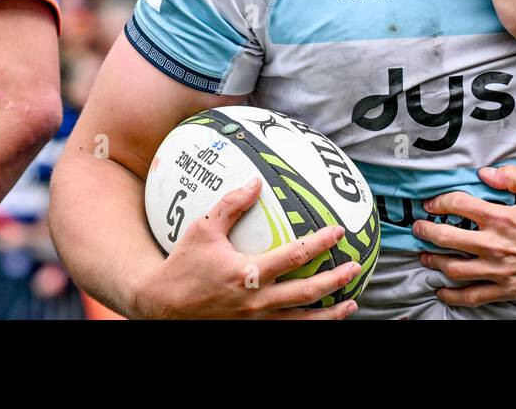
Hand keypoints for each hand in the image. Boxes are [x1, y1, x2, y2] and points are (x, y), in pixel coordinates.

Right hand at [131, 178, 360, 319]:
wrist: (161, 306)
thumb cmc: (182, 265)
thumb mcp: (203, 229)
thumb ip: (232, 204)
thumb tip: (257, 182)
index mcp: (247, 273)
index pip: (294, 256)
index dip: (320, 243)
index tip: (339, 232)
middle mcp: (255, 301)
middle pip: (307, 292)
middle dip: (335, 280)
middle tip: (354, 267)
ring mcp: (254, 322)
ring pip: (302, 321)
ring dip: (330, 313)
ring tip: (351, 302)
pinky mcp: (250, 333)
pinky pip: (287, 332)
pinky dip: (309, 326)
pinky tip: (322, 319)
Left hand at [413, 165, 515, 306]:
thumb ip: (513, 177)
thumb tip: (484, 173)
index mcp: (503, 217)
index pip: (459, 206)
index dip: (439, 203)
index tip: (432, 204)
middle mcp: (496, 245)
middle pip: (448, 238)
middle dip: (426, 231)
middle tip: (418, 228)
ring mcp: (499, 271)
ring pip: (454, 269)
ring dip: (434, 261)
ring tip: (425, 255)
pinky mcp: (506, 290)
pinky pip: (471, 297)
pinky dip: (452, 295)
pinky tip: (441, 290)